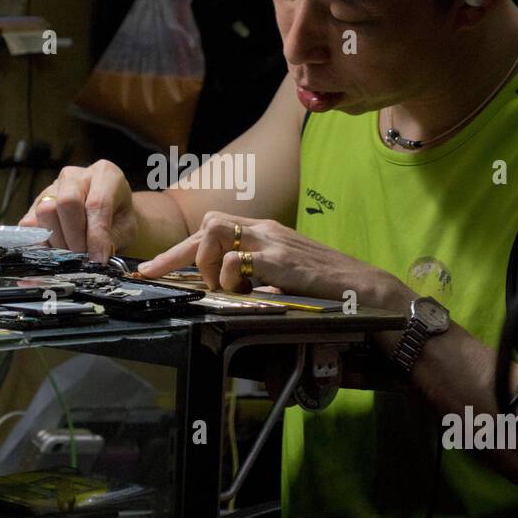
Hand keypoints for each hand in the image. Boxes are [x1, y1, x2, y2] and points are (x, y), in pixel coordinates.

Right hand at [19, 161, 138, 261]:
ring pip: (45, 211)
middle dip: (75, 237)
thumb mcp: (126, 229)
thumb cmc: (118, 220)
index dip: (96, 235)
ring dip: (59, 240)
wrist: (107, 215)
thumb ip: (112, 240)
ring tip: (73, 252)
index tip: (98, 258)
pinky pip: (29, 224)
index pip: (96, 203)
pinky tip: (57, 249)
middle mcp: (76, 176)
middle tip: (84, 256)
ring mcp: (52, 187)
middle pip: (67, 202)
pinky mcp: (35, 203)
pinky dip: (40, 242)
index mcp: (106, 175)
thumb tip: (95, 257)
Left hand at [137, 211, 404, 308]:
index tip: (151, 269)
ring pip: (214, 232)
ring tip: (223, 289)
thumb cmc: (327, 288)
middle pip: (207, 224)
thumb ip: (257, 276)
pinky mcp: (281, 260)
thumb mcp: (285, 276)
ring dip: (209, 264)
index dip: (177, 251)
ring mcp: (273, 242)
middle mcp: (265, 229)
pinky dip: (231, 278)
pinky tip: (247, 293)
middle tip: (170, 281)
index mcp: (265, 232)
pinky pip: (238, 260)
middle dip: (179, 255)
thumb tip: (225, 293)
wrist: (366, 289)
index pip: (212, 228)